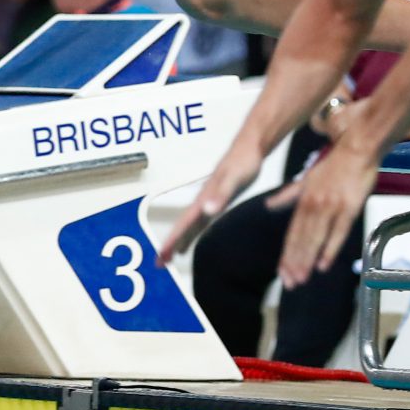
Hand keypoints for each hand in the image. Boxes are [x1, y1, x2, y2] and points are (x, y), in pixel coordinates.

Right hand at [160, 142, 263, 260]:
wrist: (250, 146)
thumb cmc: (243, 160)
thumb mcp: (234, 179)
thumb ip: (220, 195)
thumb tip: (207, 210)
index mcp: (204, 198)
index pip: (184, 223)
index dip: (172, 240)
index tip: (161, 255)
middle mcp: (203, 201)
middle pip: (182, 227)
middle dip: (169, 244)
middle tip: (159, 263)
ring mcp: (208, 200)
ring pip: (189, 226)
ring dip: (178, 241)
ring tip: (169, 257)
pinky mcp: (217, 200)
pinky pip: (199, 222)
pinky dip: (192, 233)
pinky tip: (191, 239)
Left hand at [278, 129, 378, 287]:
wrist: (357, 149)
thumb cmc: (333, 165)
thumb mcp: (305, 179)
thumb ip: (286, 196)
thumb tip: (269, 206)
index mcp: (303, 200)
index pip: (292, 233)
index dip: (286, 254)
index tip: (281, 272)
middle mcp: (314, 206)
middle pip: (301, 239)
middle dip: (294, 262)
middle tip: (289, 283)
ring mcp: (331, 207)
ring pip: (316, 238)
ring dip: (308, 260)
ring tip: (301, 278)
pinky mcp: (349, 208)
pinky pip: (338, 232)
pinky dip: (330, 249)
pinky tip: (324, 264)